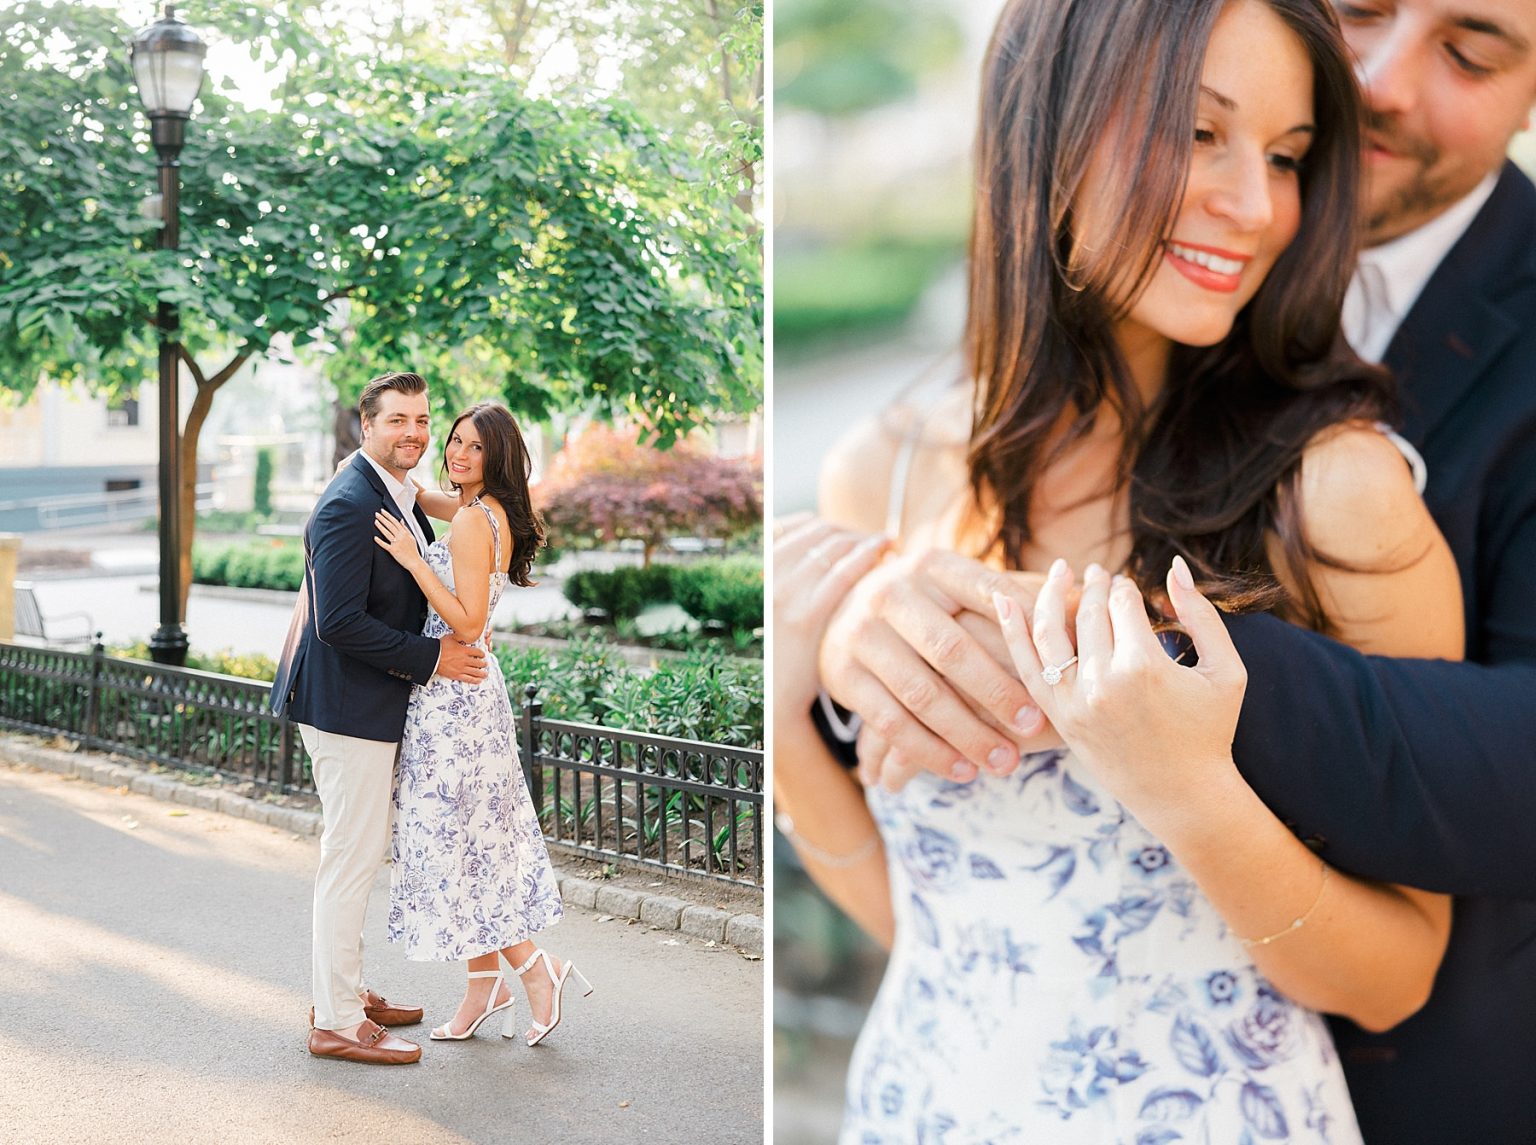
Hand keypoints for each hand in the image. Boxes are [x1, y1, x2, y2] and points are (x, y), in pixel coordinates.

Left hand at [374, 510, 423, 569]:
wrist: (414, 562)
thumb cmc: (413, 551)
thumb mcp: (411, 537)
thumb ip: (405, 529)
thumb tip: (401, 521)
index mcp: (405, 533)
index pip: (395, 522)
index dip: (388, 516)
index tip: (383, 511)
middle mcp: (401, 537)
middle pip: (390, 525)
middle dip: (383, 519)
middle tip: (376, 514)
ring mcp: (397, 543)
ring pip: (387, 533)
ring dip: (380, 527)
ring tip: (375, 522)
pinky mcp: (393, 550)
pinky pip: (385, 545)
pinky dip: (380, 541)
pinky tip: (375, 538)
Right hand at [436, 635, 487, 683]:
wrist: (431, 657)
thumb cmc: (440, 647)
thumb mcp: (451, 638)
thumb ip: (459, 636)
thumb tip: (464, 633)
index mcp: (464, 650)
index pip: (478, 652)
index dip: (482, 654)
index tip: (483, 655)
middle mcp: (465, 660)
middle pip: (479, 663)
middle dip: (484, 664)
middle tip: (485, 664)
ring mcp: (461, 668)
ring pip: (476, 672)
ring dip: (482, 673)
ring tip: (485, 674)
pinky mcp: (457, 675)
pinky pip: (468, 679)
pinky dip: (475, 680)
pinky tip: (479, 680)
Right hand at [773, 514, 888, 714]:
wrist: (772, 702)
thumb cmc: (783, 657)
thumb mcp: (778, 610)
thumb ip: (795, 581)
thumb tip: (825, 555)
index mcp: (756, 571)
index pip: (794, 526)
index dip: (828, 526)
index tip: (853, 533)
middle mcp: (764, 576)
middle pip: (817, 531)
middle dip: (851, 531)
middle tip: (879, 540)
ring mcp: (782, 594)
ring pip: (832, 545)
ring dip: (863, 540)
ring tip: (888, 546)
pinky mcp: (804, 617)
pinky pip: (842, 572)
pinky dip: (868, 557)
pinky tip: (887, 558)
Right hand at [819, 548, 1054, 790]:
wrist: (840, 612)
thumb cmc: (927, 607)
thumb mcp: (960, 589)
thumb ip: (1014, 599)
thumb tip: (1085, 611)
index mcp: (932, 565)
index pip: (988, 593)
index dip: (1026, 631)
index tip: (1060, 669)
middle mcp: (892, 593)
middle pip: (951, 649)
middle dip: (997, 693)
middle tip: (1036, 728)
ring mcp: (862, 634)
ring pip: (921, 693)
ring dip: (967, 733)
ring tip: (1006, 763)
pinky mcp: (844, 675)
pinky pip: (891, 722)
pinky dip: (929, 751)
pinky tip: (962, 770)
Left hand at [994, 556, 1247, 826]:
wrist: (1182, 796)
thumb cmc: (1210, 730)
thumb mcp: (1226, 670)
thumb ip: (1202, 614)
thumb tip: (1175, 566)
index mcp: (1143, 665)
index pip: (1123, 604)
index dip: (1125, 589)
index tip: (1127, 586)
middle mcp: (1103, 682)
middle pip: (1089, 614)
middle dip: (1093, 587)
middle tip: (1094, 572)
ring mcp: (1075, 701)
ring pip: (1050, 632)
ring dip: (1051, 595)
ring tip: (1058, 571)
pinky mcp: (1059, 718)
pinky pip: (1028, 667)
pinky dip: (1012, 631)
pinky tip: (1003, 599)